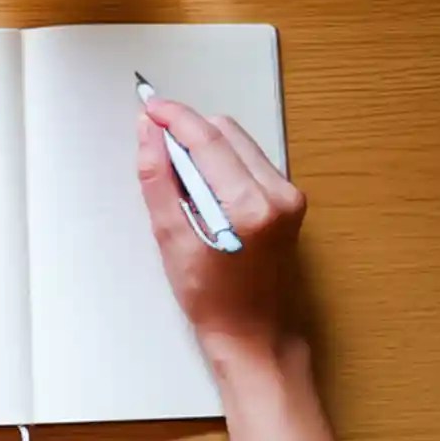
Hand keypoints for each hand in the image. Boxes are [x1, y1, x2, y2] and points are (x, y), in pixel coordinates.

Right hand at [137, 100, 331, 440]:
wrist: (254, 333)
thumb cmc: (212, 299)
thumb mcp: (171, 239)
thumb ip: (157, 180)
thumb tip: (148, 134)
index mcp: (251, 206)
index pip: (208, 139)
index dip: (175, 117)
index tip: (150, 107)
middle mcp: (279, 194)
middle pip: (225, 132)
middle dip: (188, 132)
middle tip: (158, 151)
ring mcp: (289, 196)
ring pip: (238, 142)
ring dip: (205, 147)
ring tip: (181, 182)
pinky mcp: (290, 200)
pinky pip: (250, 160)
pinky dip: (222, 163)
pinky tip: (204, 191)